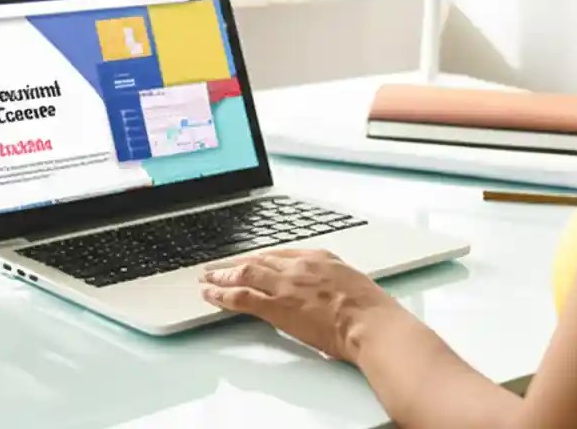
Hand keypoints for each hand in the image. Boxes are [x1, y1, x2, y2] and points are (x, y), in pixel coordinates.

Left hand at [198, 248, 407, 362]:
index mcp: (317, 257)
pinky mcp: (276, 306)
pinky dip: (221, 294)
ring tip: (207, 279)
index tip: (249, 261)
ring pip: (243, 274)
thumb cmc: (369, 309)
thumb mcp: (351, 281)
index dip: (260, 259)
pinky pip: (240, 297)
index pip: (279, 253)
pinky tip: (210, 294)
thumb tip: (324, 290)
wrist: (369, 322)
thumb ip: (331, 280)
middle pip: (257, 261)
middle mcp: (297, 266)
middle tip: (218, 266)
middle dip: (235, 264)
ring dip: (222, 276)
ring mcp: (285, 284)